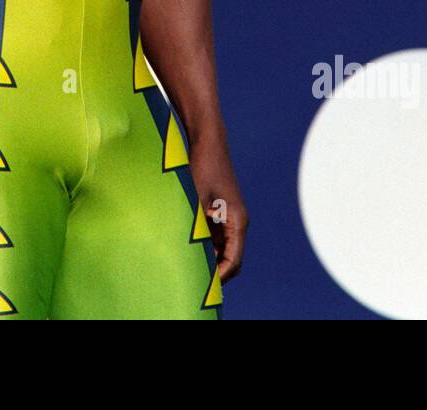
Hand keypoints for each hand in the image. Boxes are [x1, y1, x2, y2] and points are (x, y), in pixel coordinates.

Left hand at [188, 135, 247, 284]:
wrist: (208, 141)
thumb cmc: (202, 167)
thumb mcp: (195, 198)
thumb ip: (195, 225)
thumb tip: (189, 251)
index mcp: (238, 222)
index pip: (233, 261)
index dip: (219, 276)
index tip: (202, 285)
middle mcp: (238, 223)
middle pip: (232, 259)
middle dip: (216, 272)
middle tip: (193, 281)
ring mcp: (230, 217)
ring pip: (224, 249)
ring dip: (210, 259)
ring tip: (188, 267)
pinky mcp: (221, 211)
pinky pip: (217, 237)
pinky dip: (206, 246)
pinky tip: (188, 248)